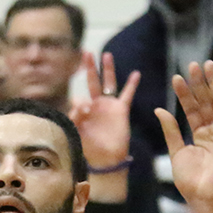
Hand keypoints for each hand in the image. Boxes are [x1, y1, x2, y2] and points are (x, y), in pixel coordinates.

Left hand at [69, 52, 140, 171]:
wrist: (106, 160)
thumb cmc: (90, 148)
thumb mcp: (78, 131)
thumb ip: (76, 117)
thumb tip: (82, 104)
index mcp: (82, 111)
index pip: (78, 98)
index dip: (79, 103)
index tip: (84, 112)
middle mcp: (95, 105)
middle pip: (92, 81)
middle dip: (89, 67)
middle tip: (86, 53)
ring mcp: (109, 106)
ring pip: (109, 83)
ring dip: (108, 69)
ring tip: (106, 55)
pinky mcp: (121, 110)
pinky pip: (127, 94)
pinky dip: (132, 85)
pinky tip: (136, 74)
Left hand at [155, 62, 212, 206]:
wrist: (203, 196)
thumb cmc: (190, 181)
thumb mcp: (176, 151)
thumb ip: (171, 130)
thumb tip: (160, 110)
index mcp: (201, 135)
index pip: (192, 109)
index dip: (185, 94)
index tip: (176, 78)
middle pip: (206, 102)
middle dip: (199, 83)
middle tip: (193, 64)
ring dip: (212, 84)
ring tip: (204, 66)